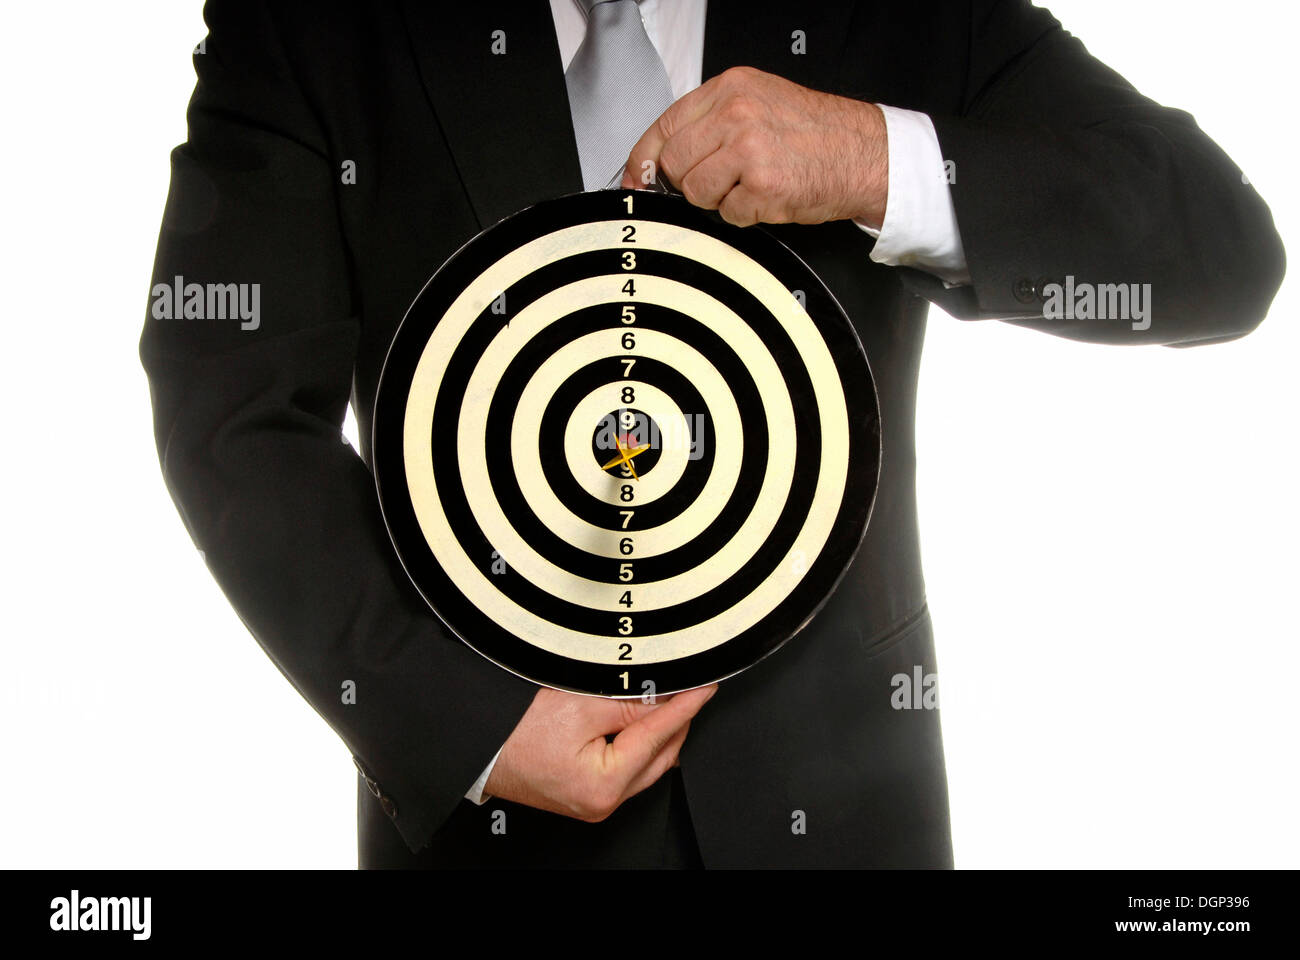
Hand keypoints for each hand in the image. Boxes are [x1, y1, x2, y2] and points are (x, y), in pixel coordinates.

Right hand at [483, 684, 716, 821]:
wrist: (480, 752)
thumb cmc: (514, 732)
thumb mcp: (578, 704)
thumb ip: (628, 703)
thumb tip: (662, 699)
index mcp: (605, 784)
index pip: (659, 736)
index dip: (686, 706)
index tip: (706, 687)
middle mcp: (605, 802)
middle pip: (661, 755)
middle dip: (678, 719)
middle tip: (688, 685)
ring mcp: (598, 802)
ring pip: (648, 763)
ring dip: (660, 731)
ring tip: (665, 697)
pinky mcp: (589, 795)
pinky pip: (629, 768)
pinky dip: (640, 743)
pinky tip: (641, 720)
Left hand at [622, 65, 887, 228]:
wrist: (864, 153)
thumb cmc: (815, 133)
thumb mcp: (759, 104)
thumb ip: (710, 124)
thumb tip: (659, 161)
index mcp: (730, 89)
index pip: (663, 126)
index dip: (644, 160)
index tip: (638, 178)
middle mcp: (736, 114)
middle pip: (674, 163)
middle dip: (689, 182)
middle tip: (721, 181)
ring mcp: (748, 149)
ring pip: (695, 192)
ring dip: (719, 200)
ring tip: (750, 185)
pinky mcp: (762, 185)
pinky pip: (727, 214)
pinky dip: (745, 215)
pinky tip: (768, 196)